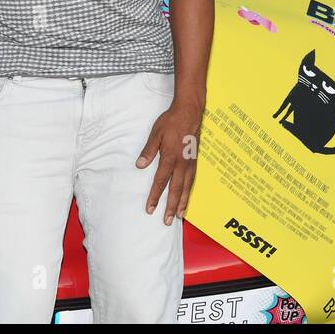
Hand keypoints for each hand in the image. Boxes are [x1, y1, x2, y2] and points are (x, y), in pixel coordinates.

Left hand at [136, 100, 202, 224]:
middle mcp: (181, 163)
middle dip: (171, 207)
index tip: (150, 209)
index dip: (155, 196)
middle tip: (167, 221)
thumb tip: (140, 166)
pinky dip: (189, 192)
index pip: (161, 182)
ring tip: (180, 216)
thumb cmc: (171, 121)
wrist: (190, 112)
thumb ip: (149, 150)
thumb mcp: (156, 134)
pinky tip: (187, 198)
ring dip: (182, 203)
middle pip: (175, 190)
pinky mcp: (195, 160)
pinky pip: (192, 180)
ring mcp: (190, 163)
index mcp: (170, 157)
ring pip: (186, 188)